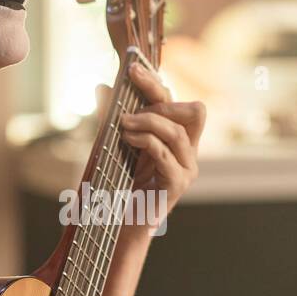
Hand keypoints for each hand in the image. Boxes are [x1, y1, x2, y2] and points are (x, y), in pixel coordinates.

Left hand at [100, 62, 205, 225]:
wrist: (116, 227)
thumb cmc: (116, 188)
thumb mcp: (111, 144)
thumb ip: (109, 117)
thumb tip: (102, 86)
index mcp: (177, 140)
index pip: (178, 103)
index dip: (157, 82)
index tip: (132, 68)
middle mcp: (188, 153)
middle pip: (194, 111)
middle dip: (162, 99)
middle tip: (132, 101)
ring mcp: (186, 170)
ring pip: (179, 131)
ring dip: (148, 121)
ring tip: (124, 124)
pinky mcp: (176, 185)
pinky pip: (166, 154)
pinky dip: (146, 141)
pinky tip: (127, 139)